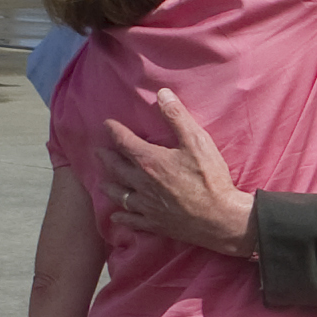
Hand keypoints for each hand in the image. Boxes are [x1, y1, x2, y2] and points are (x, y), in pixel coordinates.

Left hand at [99, 89, 257, 256]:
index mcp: (150, 161)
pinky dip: (121, 216)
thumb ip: (177, 117)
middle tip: (97, 152)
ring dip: (109, 186)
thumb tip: (162, 94)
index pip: (124, 142)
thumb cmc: (210, 178)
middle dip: (106, 158)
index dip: (114, 131)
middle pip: (116, 168)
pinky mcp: (154, 223)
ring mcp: (146, 205)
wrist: (219, 218)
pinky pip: (131, 220)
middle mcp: (142, 183)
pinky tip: (116, 215)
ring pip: (119, 194)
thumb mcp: (197, 141)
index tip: (107, 125)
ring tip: (102, 182)